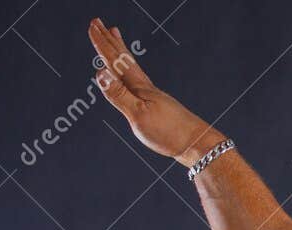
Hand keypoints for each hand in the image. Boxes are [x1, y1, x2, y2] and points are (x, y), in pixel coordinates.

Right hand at [88, 18, 224, 166]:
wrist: (198, 144)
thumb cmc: (169, 133)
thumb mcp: (138, 115)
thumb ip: (119, 95)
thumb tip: (100, 73)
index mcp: (138, 88)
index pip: (115, 61)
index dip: (103, 45)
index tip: (93, 26)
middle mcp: (145, 87)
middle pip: (123, 59)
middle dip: (109, 41)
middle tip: (99, 23)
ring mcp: (153, 96)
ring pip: (132, 68)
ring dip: (121, 53)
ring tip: (116, 38)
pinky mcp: (159, 106)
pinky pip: (139, 81)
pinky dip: (131, 72)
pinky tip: (133, 78)